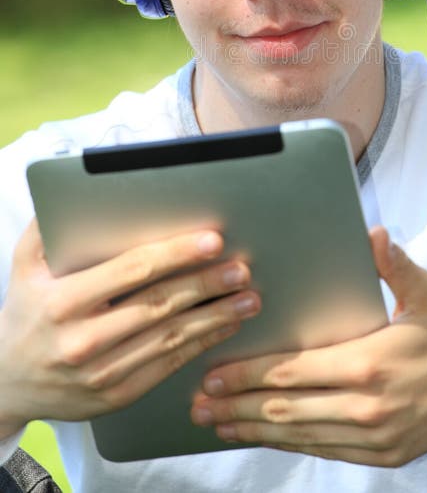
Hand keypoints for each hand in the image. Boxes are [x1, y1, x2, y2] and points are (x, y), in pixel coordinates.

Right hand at [0, 219, 260, 436]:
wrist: (7, 383)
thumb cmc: (26, 311)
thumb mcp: (24, 264)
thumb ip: (50, 226)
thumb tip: (81, 187)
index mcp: (63, 300)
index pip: (132, 270)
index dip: (176, 254)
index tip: (212, 240)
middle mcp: (82, 339)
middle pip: (159, 305)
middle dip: (206, 284)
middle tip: (241, 268)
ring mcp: (100, 373)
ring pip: (170, 339)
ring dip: (215, 317)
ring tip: (247, 298)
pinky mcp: (115, 396)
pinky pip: (166, 366)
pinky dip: (200, 345)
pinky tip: (223, 326)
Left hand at [191, 226, 426, 466]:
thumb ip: (393, 264)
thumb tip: (372, 233)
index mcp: (370, 362)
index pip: (292, 372)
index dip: (247, 375)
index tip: (213, 373)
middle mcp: (367, 407)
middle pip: (285, 409)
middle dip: (236, 406)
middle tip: (198, 402)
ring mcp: (374, 437)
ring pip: (299, 435)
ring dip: (253, 430)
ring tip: (216, 423)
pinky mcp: (383, 455)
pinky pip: (323, 451)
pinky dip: (288, 444)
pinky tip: (264, 437)